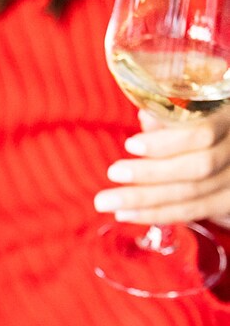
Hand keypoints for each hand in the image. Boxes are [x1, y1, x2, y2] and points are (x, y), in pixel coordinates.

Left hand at [94, 109, 229, 227]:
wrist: (228, 154)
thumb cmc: (205, 124)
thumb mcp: (195, 111)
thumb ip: (172, 115)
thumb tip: (146, 117)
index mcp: (229, 119)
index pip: (202, 133)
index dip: (167, 142)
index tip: (131, 144)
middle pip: (197, 167)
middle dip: (150, 173)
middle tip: (113, 172)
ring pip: (191, 195)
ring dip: (145, 200)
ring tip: (108, 201)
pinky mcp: (226, 203)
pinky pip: (190, 212)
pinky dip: (156, 214)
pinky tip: (126, 214)